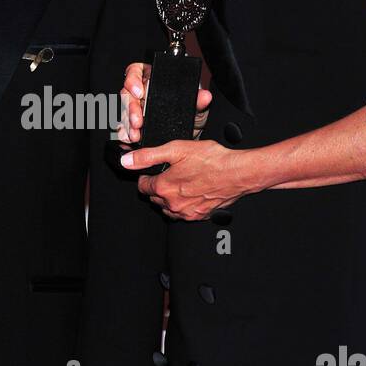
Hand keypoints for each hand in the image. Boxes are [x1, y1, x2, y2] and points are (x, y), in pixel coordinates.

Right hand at [118, 61, 211, 144]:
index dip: (133, 80)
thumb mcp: (196, 108)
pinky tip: (129, 140)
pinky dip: (124, 134)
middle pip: (126, 94)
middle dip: (130, 109)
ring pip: (122, 112)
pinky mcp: (130, 125)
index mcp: (152, 80)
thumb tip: (205, 96)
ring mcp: (134, 109)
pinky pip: (122, 127)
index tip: (139, 92)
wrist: (186, 138)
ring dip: (126, 124)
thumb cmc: (189, 116)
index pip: (136, 71)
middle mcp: (140, 93)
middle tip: (138, 122)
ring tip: (135, 136)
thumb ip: (198, 102)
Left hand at [120, 138, 256, 219]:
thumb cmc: (213, 160)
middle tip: (170, 174)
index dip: (147, 176)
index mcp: (164, 188)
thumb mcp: (176, 149)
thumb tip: (127, 160)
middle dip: (158, 187)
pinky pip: (184, 214)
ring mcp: (186, 212)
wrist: (238, 173)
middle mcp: (173, 204)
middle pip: (154, 198)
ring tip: (182, 183)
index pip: (142, 186)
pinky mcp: (199, 216)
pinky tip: (193, 192)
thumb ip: (148, 155)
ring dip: (170, 198)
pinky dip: (184, 205)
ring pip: (168, 208)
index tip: (153, 171)